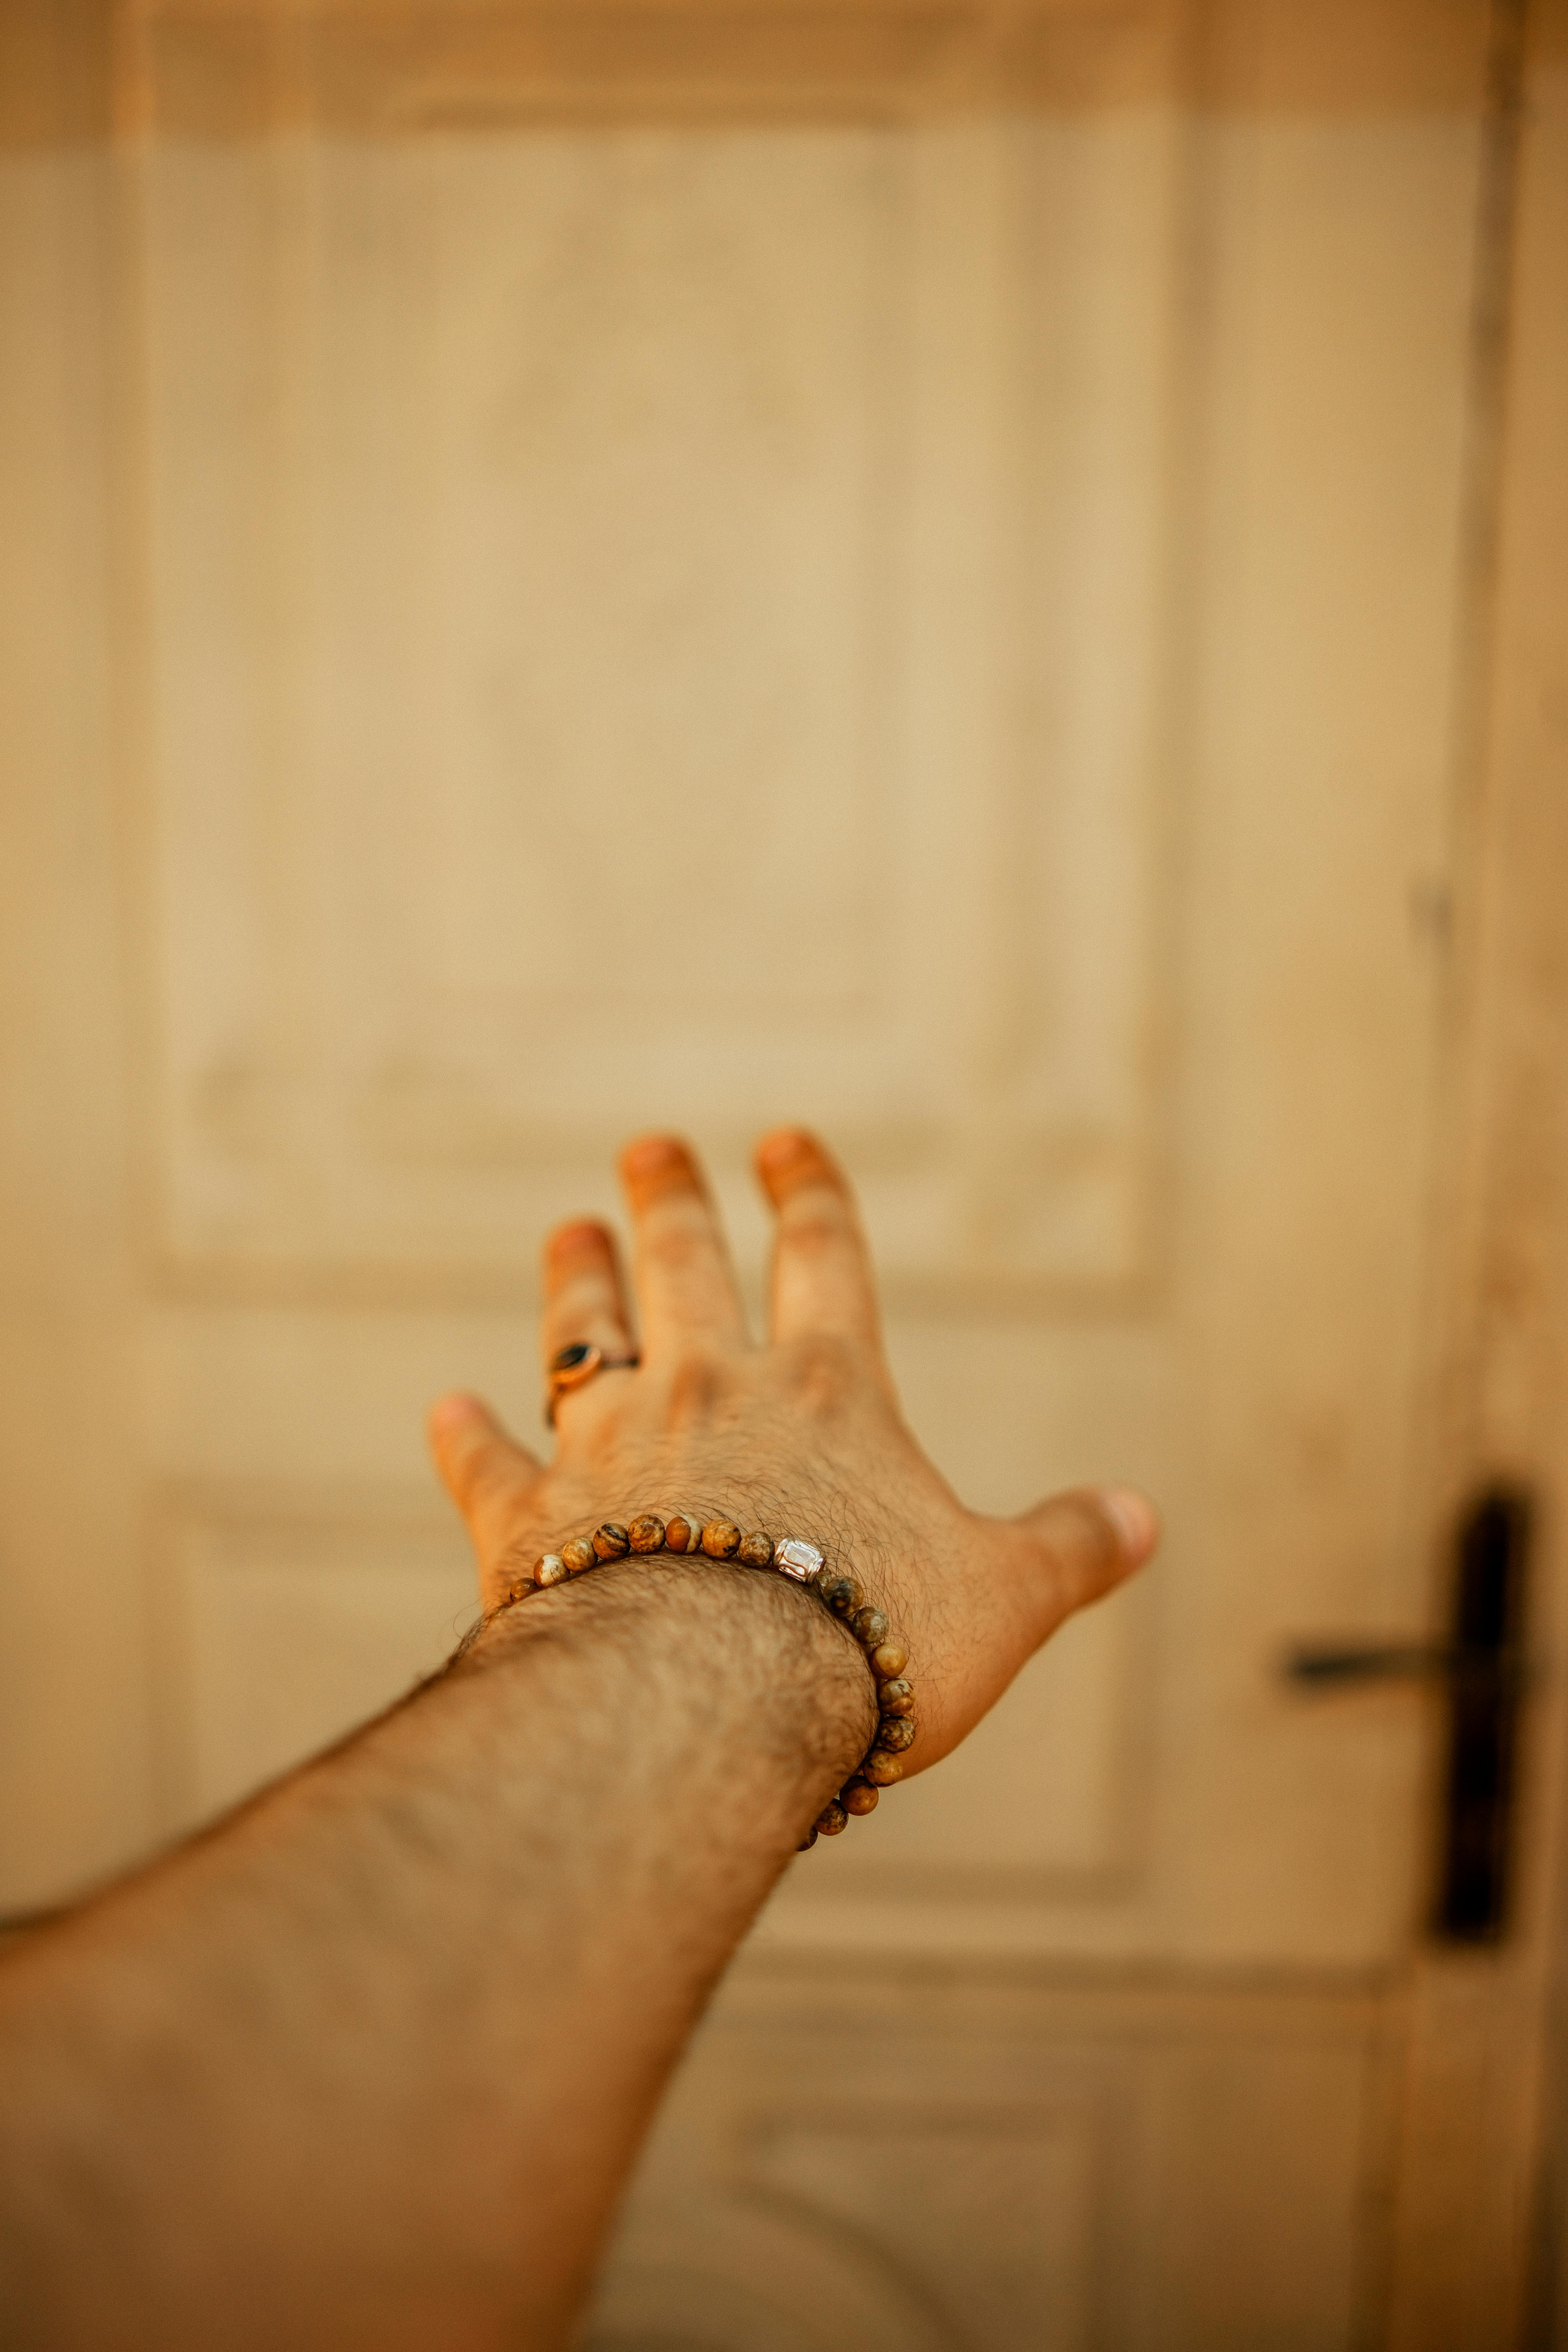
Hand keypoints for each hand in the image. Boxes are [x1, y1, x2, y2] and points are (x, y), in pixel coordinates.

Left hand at [427, 1129, 1156, 1776]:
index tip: (783, 1142)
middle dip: (671, 1201)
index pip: (824, 1258)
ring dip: (575, 1280)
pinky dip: (467, 1440)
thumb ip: (1071, 1548)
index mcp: (827, 1394)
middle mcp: (709, 1395)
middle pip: (685, 1269)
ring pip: (584, 1339)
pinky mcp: (525, 1526)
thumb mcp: (1003, 1597)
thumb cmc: (873, 1646)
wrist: (710, 1706)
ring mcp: (607, 1452)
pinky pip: (489, 1468)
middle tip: (648, 1149)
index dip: (808, 1194)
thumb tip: (1144, 1518)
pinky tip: (448, 1411)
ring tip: (568, 1230)